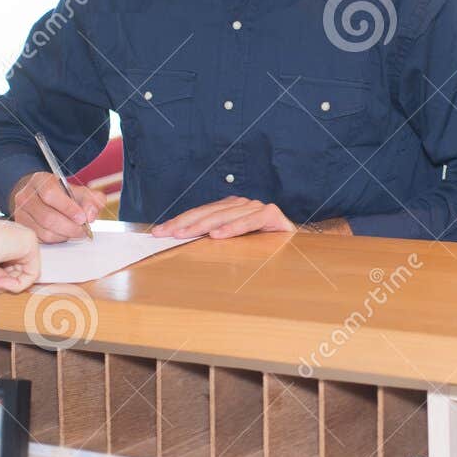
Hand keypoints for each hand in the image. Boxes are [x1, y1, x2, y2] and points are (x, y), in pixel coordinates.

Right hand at [8, 172, 104, 243]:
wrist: (40, 197)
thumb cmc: (61, 194)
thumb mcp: (78, 191)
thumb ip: (91, 200)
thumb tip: (90, 215)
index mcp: (40, 180)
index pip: (50, 194)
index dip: (68, 208)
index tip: (82, 218)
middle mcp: (26, 195)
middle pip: (47, 217)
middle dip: (70, 227)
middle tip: (83, 230)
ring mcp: (20, 212)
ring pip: (44, 232)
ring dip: (64, 235)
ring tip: (75, 232)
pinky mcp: (22, 228)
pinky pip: (40, 240)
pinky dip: (56, 240)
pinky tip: (64, 234)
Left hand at [150, 196, 295, 239]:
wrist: (299, 250)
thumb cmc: (262, 251)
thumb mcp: (232, 247)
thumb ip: (212, 242)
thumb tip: (181, 246)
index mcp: (229, 210)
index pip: (199, 214)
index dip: (179, 222)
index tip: (158, 232)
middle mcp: (241, 205)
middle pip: (208, 213)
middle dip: (184, 223)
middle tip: (165, 234)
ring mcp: (256, 208)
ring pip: (225, 215)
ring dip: (203, 225)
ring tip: (186, 235)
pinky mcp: (271, 215)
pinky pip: (250, 221)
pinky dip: (234, 228)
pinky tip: (218, 236)